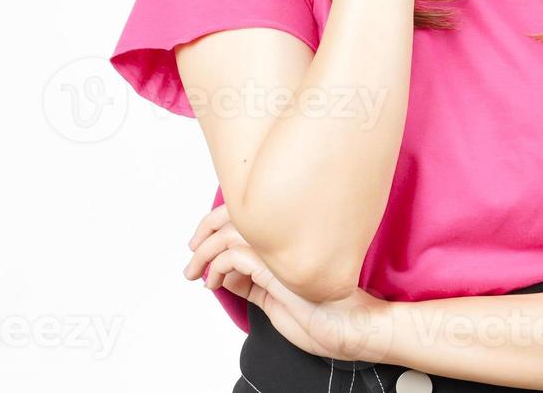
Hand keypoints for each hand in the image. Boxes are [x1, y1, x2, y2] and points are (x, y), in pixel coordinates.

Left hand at [184, 205, 394, 361]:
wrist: (351, 329)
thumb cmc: (322, 318)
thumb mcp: (277, 298)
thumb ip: (254, 282)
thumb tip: (225, 274)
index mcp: (290, 242)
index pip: (248, 216)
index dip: (220, 223)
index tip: (202, 243)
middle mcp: (287, 238)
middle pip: (237, 214)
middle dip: (206, 229)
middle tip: (192, 250)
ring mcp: (284, 249)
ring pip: (231, 232)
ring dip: (204, 252)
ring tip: (194, 272)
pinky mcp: (279, 267)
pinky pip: (234, 255)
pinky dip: (217, 267)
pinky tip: (216, 283)